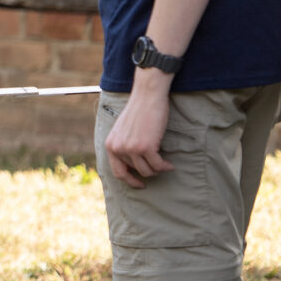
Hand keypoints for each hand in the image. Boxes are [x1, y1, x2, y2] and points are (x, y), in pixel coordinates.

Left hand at [104, 74, 174, 188]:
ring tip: (165, 165)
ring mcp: (131, 149)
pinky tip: (170, 165)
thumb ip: (123, 146)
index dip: (130, 181)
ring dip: (157, 170)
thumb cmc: (139, 111)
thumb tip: (132, 165)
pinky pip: (157, 165)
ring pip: (147, 171)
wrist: (147, 96)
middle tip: (158, 169)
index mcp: (110, 145)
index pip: (118, 172)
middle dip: (148, 171)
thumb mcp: (123, 131)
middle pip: (135, 171)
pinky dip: (165, 167)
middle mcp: (118, 148)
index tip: (140, 184)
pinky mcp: (146, 147)